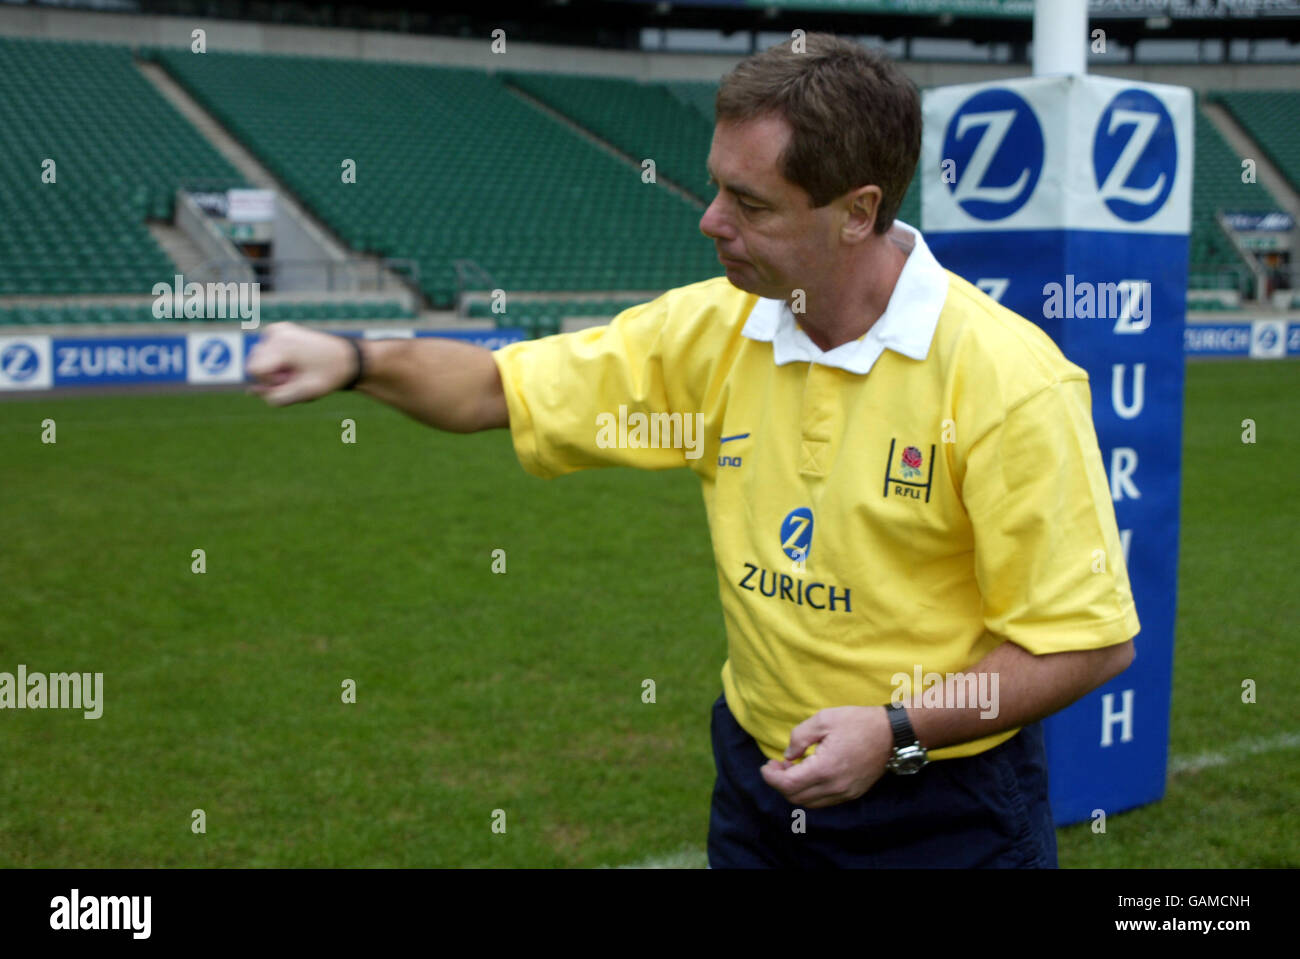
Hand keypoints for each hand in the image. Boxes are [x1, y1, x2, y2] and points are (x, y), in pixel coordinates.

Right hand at [246, 322, 357, 405]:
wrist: (348, 358)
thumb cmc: (329, 375)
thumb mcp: (304, 392)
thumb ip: (275, 396)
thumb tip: (251, 390)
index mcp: (282, 345)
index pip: (254, 370)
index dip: (269, 382)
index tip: (291, 380)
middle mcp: (276, 332)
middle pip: (254, 363)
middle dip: (272, 377)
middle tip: (297, 377)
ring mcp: (277, 329)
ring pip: (259, 359)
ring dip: (274, 371)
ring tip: (298, 371)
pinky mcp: (279, 330)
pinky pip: (266, 352)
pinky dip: (277, 362)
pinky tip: (295, 364)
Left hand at [759, 706, 892, 808]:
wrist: (892, 733)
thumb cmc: (857, 722)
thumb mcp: (823, 719)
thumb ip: (799, 737)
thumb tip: (788, 757)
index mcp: (826, 768)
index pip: (788, 784)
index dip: (771, 777)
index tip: (766, 766)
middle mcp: (835, 786)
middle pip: (796, 797)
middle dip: (779, 784)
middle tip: (776, 766)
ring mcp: (846, 793)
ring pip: (809, 803)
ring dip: (794, 790)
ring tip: (791, 769)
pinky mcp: (853, 794)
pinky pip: (824, 801)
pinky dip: (809, 792)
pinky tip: (808, 774)